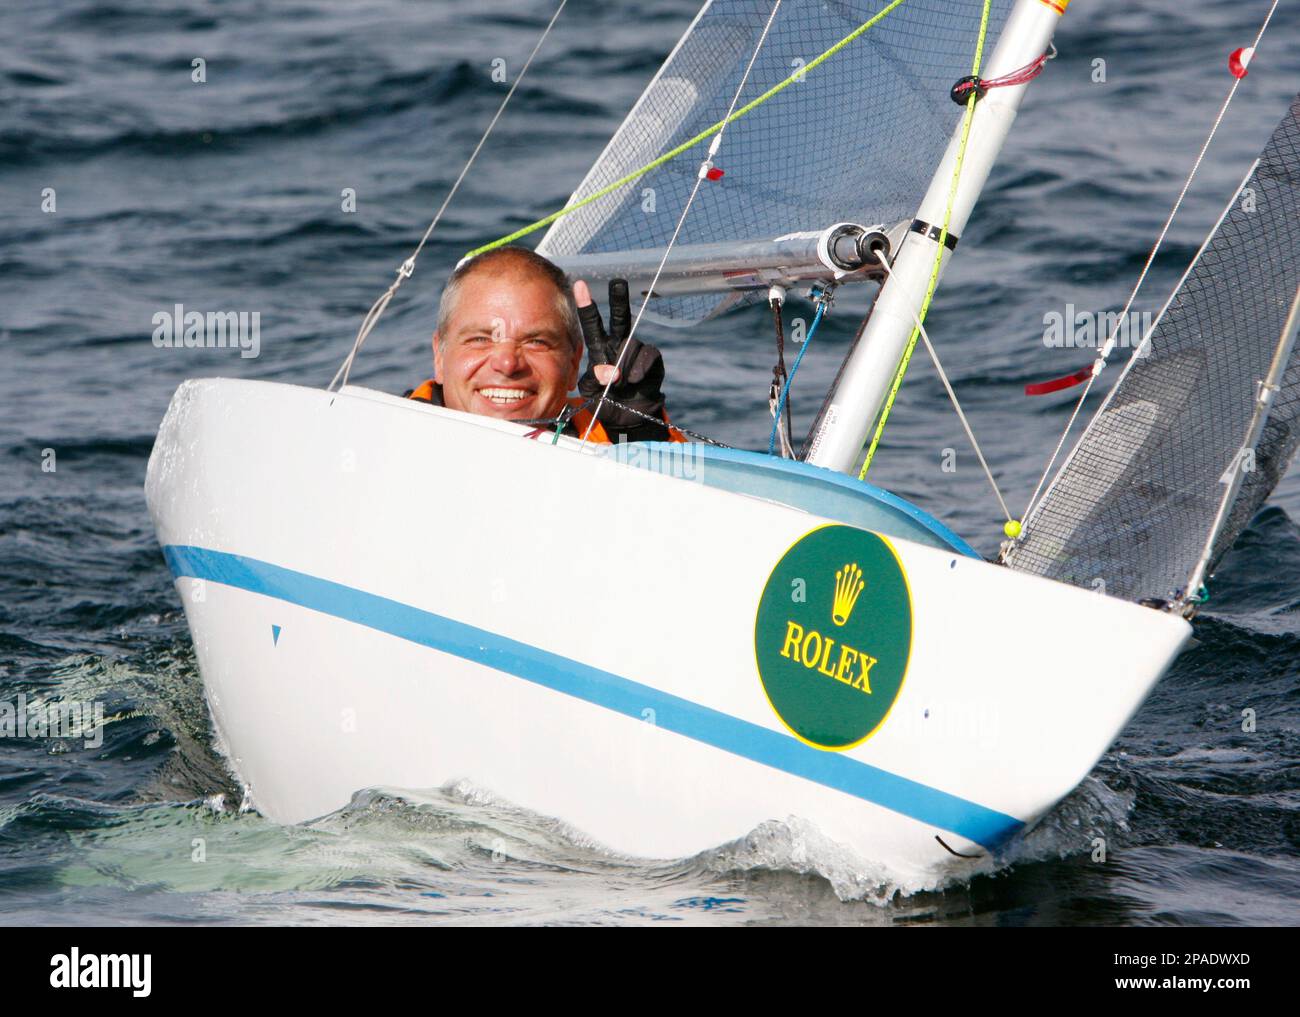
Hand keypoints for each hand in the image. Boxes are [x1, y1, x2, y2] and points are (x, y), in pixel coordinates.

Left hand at [574, 278, 666, 430]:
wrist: (628, 417)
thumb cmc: (605, 400)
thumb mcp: (590, 391)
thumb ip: (595, 378)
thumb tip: (613, 371)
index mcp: (600, 348)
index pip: (592, 323)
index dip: (586, 304)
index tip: (579, 284)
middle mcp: (618, 344)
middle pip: (620, 318)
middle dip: (619, 299)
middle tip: (618, 283)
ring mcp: (636, 350)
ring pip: (631, 344)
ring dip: (624, 363)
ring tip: (621, 383)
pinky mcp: (652, 359)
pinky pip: (647, 355)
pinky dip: (639, 369)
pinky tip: (635, 381)